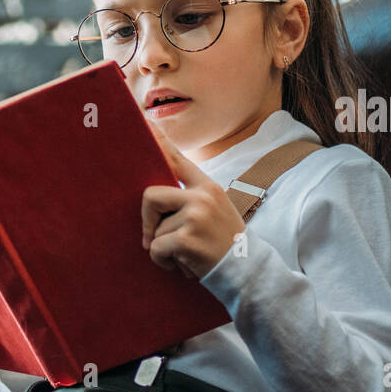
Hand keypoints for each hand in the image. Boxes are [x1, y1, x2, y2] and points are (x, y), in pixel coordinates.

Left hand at [141, 130, 245, 279]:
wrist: (247, 272)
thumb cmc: (223, 244)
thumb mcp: (214, 212)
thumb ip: (189, 199)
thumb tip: (153, 197)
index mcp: (208, 187)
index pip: (177, 159)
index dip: (158, 141)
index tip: (143, 119)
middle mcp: (202, 196)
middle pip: (150, 196)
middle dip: (148, 221)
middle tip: (158, 239)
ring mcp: (195, 216)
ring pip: (154, 231)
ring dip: (164, 249)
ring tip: (189, 254)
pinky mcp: (187, 238)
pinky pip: (156, 249)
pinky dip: (164, 262)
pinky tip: (186, 265)